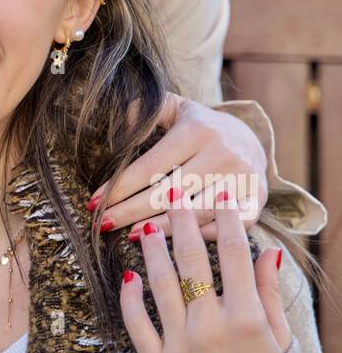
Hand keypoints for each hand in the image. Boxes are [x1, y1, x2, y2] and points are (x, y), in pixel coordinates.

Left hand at [90, 92, 267, 242]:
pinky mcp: (257, 200)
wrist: (251, 137)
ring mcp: (243, 178)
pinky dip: (200, 237)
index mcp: (198, 130)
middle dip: (130, 211)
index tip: (95, 202)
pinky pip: (226, 228)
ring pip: (194, 215)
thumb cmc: (200, 126)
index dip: (120, 186)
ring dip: (160, 229)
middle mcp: (223, 154)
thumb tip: (122, 121)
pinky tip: (175, 244)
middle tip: (103, 224)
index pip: (151, 165)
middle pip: (168, 194)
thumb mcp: (175, 108)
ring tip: (131, 235)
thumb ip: (148, 110)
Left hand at [120, 190, 291, 352]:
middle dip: (182, 222)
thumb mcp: (283, 346)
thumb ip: (269, 296)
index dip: (226, 220)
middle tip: (173, 195)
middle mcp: (212, 327)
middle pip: (192, 261)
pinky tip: (129, 275)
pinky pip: (137, 324)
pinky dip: (130, 297)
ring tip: (146, 226)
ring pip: (160, 284)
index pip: (233, 255)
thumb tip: (266, 252)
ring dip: (152, 250)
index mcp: (248, 318)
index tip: (220, 195)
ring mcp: (181, 346)